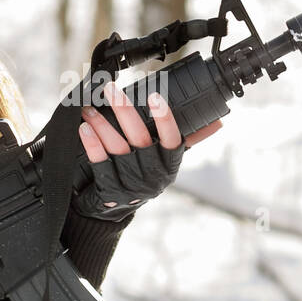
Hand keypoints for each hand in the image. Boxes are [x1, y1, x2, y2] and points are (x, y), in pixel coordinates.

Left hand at [73, 80, 222, 219]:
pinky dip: (92, 144)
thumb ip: (190, 140)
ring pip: (117, 149)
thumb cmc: (144, 176)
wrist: (114, 210)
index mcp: (169, 166)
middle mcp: (153, 176)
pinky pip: (100, 163)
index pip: (173, 140)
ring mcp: (131, 184)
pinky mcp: (110, 190)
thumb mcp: (167, 161)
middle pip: (139, 139)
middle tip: (111, 90)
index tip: (155, 97)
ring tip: (89, 107)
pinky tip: (84, 128)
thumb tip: (217, 122)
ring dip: (102, 125)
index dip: (165, 119)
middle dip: (124, 111)